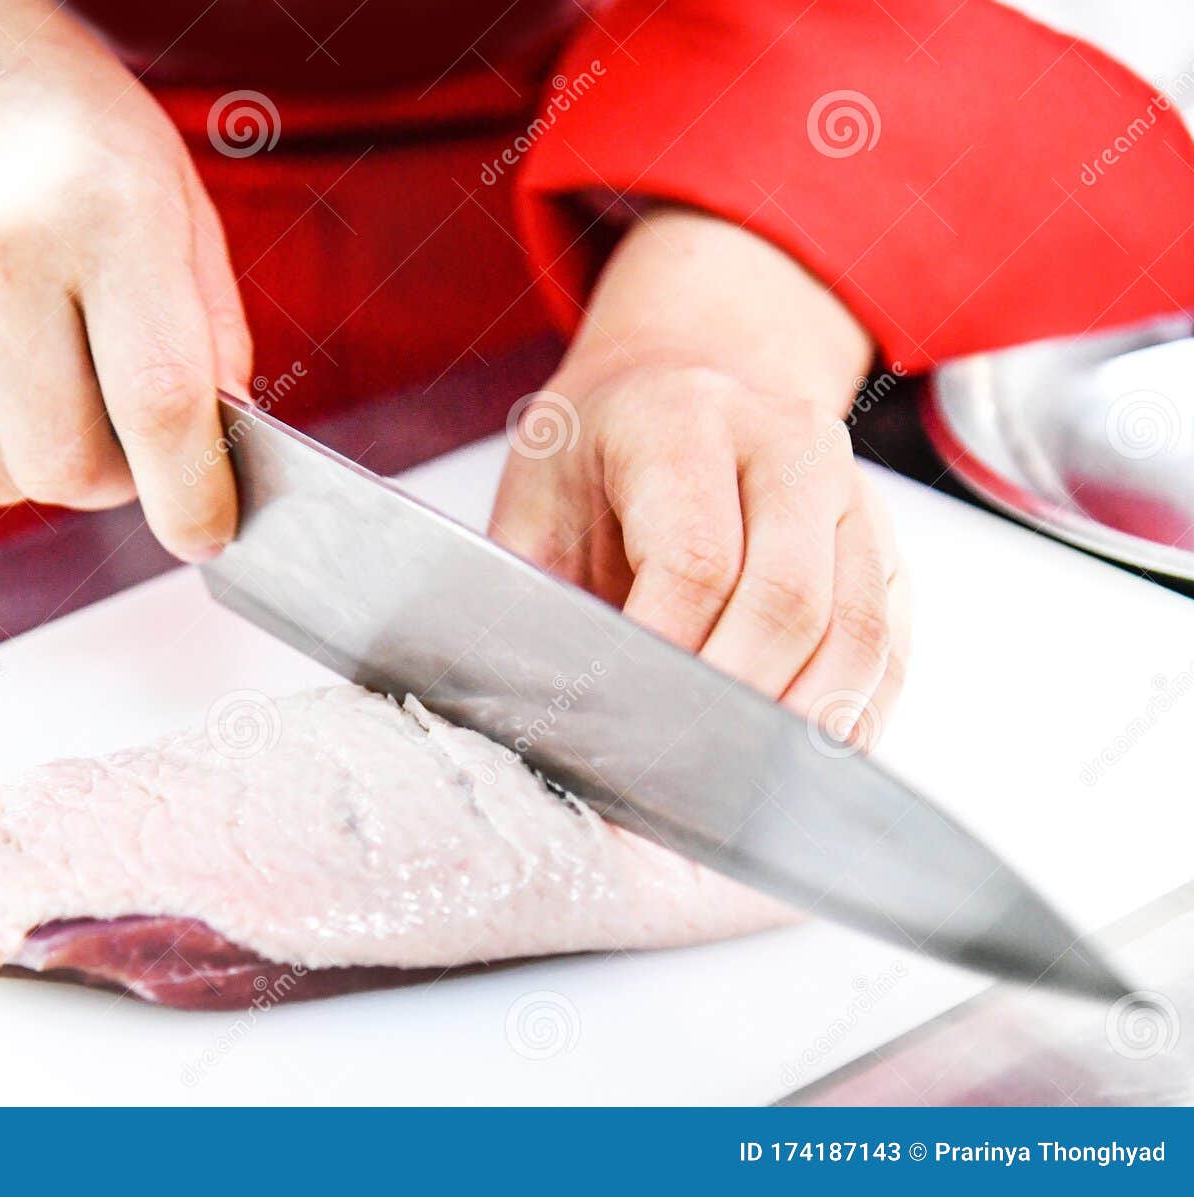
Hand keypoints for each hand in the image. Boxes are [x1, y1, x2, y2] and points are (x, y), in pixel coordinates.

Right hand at [0, 2, 248, 558]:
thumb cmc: (56, 116)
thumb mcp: (169, 189)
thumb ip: (207, 324)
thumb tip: (217, 444)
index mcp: (102, 210)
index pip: (157, 400)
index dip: (191, 492)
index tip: (207, 530)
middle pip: (68, 464)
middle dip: (116, 476)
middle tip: (129, 431)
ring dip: (45, 456)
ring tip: (54, 379)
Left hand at [490, 211, 909, 749]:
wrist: (678, 380)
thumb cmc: (594, 456)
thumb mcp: (533, 501)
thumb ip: (529, 594)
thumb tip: (534, 710)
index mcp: (682, 420)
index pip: (695, 561)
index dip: (665, 659)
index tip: (625, 728)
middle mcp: (787, 442)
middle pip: (789, 602)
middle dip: (734, 705)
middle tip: (680, 779)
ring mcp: (852, 494)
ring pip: (857, 633)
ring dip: (800, 728)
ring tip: (738, 791)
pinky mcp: (887, 548)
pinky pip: (889, 650)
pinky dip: (847, 719)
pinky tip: (795, 767)